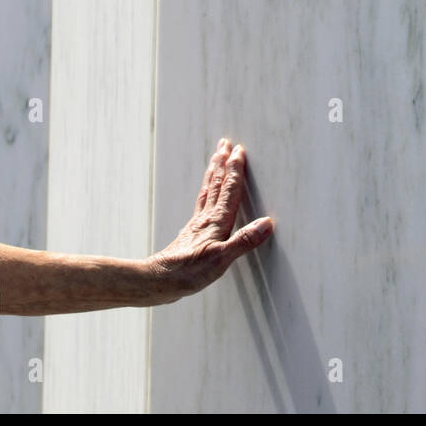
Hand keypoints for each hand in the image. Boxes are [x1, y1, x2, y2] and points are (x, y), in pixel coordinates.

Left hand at [147, 139, 274, 301]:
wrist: (159, 281)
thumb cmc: (189, 273)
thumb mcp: (222, 259)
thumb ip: (244, 241)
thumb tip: (266, 223)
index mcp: (216, 222)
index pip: (229, 190)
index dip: (235, 170)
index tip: (239, 151)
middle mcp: (206, 219)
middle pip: (216, 185)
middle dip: (222, 163)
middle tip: (225, 144)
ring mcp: (196, 225)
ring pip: (207, 192)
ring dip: (213, 173)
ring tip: (216, 158)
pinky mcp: (190, 234)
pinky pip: (201, 204)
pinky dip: (205, 192)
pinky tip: (205, 195)